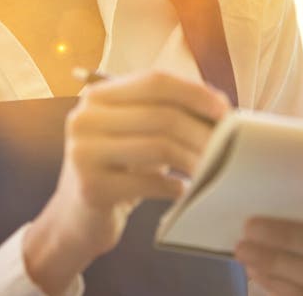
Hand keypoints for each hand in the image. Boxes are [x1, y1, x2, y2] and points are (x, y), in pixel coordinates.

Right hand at [24, 70, 230, 294]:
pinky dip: (173, 186)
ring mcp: (83, 153)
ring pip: (158, 146)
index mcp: (97, 95)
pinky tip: (182, 191)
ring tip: (210, 169)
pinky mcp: (91, 188)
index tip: (224, 108)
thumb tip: (220, 107)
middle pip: (160, 114)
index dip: (193, 91)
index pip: (154, 81)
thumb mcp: (133, 131)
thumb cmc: (117, 169)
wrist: (75, 220)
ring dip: (193, 159)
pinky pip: (148, 182)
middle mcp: (85, 118)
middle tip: (227, 145)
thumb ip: (164, 111)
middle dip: (201, 130)